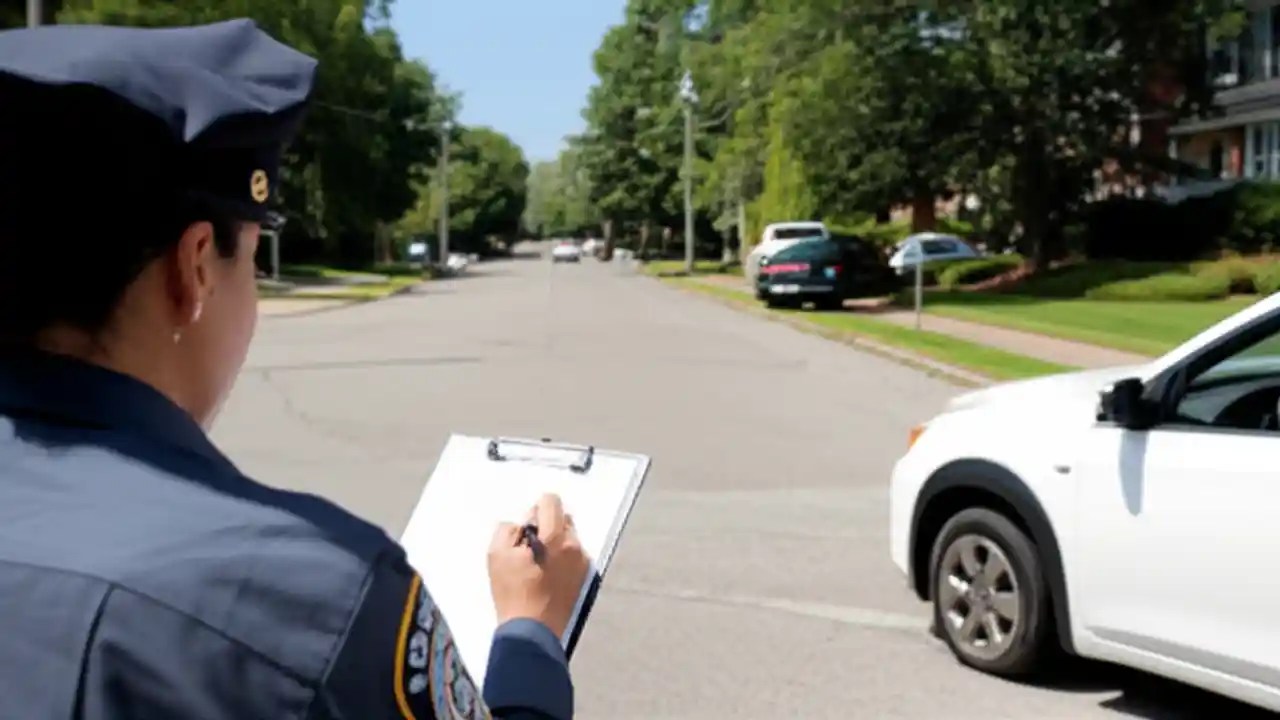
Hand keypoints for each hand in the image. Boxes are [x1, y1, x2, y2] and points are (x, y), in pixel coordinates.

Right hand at [488, 493, 589, 638]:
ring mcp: (582, 563)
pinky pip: (573, 556)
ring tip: (536, 565)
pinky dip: (561, 559)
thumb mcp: (497, 554)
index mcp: (555, 537)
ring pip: (569, 538)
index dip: (536, 509)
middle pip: (562, 518)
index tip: (527, 526)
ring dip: (554, 543)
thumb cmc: (513, 593)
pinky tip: (546, 576)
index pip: (552, 502)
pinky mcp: (583, 578)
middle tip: (529, 548)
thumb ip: (509, 529)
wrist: (532, 631)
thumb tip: (523, 525)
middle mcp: (575, 546)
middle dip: (546, 526)